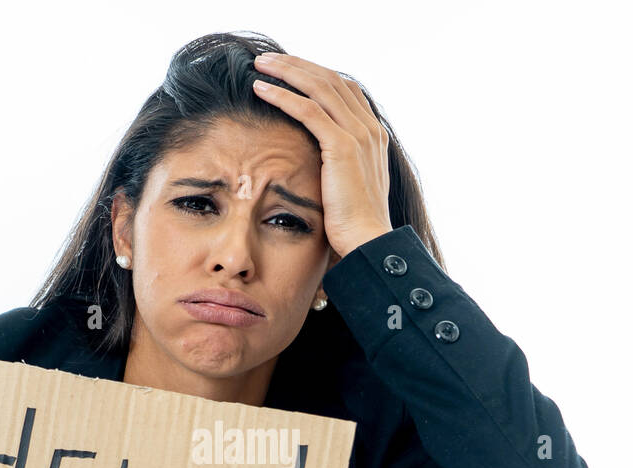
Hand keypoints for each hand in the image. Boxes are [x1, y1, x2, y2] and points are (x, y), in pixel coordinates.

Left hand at [251, 51, 393, 258]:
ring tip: (260, 65)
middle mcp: (369, 129)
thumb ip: (337, 166)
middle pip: (331, 79)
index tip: (289, 71)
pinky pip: (308, 110)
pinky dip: (283, 96)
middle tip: (268, 59)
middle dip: (297, 65)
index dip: (315, 75)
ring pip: (319, 87)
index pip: (344, 89)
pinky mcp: (342, 147)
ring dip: (287, 71)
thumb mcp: (348, 188)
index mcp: (373, 135)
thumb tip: (316, 164)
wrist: (368, 242)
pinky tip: (261, 89)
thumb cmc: (354, 225)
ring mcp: (358, 135)